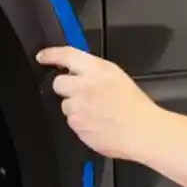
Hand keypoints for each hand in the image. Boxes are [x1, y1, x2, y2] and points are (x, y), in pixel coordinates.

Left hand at [36, 45, 170, 161]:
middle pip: (58, 83)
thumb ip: (93, 71)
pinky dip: (82, 123)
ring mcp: (78, 108)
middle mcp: (83, 87)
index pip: (66, 55)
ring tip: (96, 112)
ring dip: (75, 108)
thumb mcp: (116, 76)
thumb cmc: (135, 105)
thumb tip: (74, 70)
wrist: (143, 131)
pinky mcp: (77, 126)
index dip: (51, 55)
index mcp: (96, 70)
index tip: (42, 57)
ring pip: (65, 105)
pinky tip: (97, 123)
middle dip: (66, 88)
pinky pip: (72, 122)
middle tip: (81, 93)